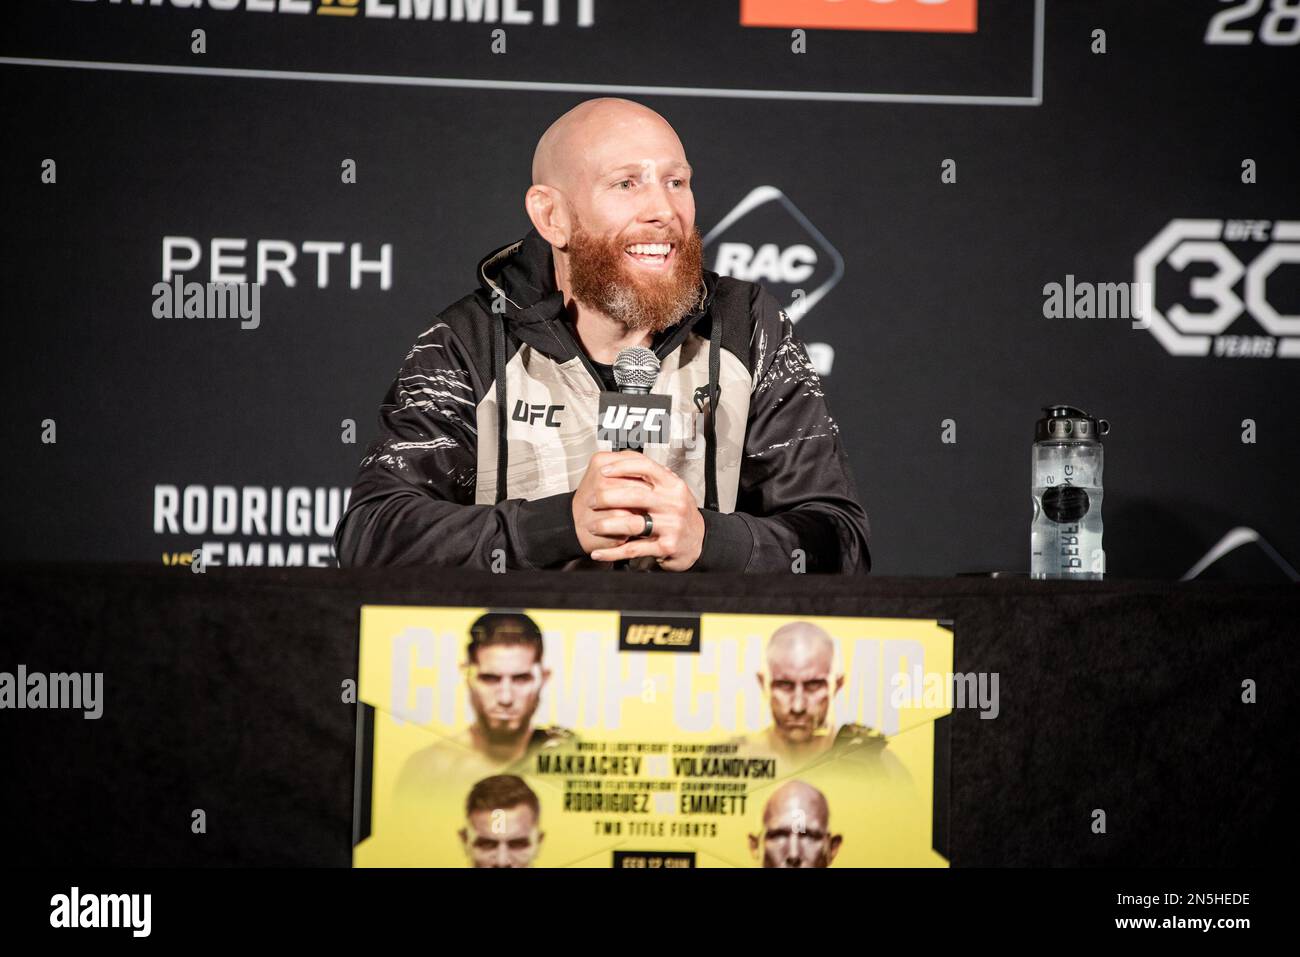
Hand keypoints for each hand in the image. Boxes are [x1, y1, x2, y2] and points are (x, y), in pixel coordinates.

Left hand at [583, 451, 704, 571]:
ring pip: (632, 523)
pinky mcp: (666, 547)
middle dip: (607, 498)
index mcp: (673, 485)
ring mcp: (671, 526)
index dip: (622, 467)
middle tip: (590, 501)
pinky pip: (633, 549)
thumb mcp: (672, 489)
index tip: (603, 471)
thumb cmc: (679, 512)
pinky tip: (598, 552)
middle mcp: (674, 503)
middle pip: (635, 495)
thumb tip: (626, 456)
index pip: (646, 467)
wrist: (699, 541)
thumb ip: (651, 475)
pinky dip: (612, 552)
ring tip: (592, 526)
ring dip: (607, 525)